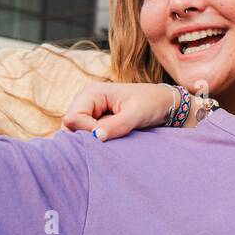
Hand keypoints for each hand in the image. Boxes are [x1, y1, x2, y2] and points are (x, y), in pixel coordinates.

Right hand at [62, 82, 177, 140]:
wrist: (165, 103)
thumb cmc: (152, 103)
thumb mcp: (137, 114)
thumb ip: (117, 125)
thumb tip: (96, 136)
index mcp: (92, 93)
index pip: (73, 118)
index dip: (87, 131)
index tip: (108, 135)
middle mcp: (86, 100)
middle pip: (70, 126)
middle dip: (86, 137)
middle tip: (109, 139)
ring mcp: (90, 111)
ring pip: (76, 133)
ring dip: (91, 140)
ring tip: (112, 139)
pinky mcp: (95, 120)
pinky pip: (86, 135)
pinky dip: (96, 141)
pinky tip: (111, 141)